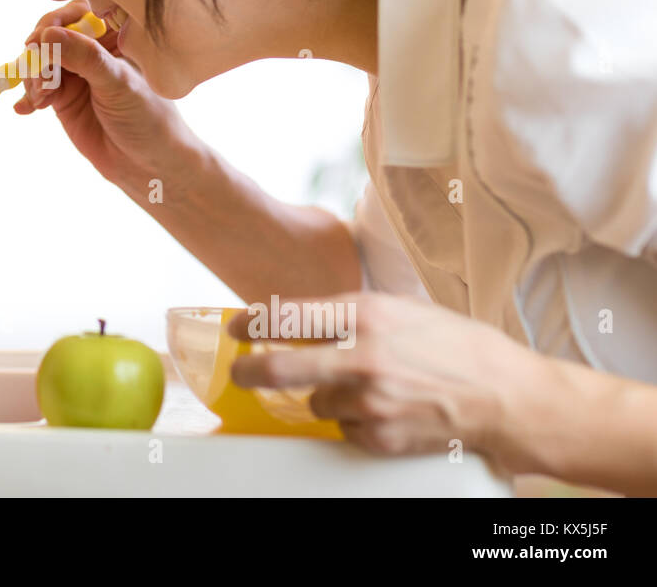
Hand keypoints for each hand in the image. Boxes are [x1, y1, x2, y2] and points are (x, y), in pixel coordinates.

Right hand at [18, 0, 204, 195]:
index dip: (58, 19)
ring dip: (32, 77)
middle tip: (38, 73)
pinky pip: (35, 88)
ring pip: (38, 61)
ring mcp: (75, 73)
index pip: (79, 11)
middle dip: (39, 51)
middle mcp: (92, 50)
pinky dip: (27, 96)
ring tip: (40, 99)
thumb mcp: (118, 83)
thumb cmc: (147, 118)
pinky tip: (25, 110)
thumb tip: (47, 35)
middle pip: (51, 33)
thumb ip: (84, 57)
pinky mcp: (62, 97)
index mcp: (114, 36)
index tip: (45, 37)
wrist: (147, 164)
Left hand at [226, 290, 546, 470]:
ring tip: (368, 388)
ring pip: (315, 402)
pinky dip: (355, 421)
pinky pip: (344, 428)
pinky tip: (387, 409)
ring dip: (328, 397)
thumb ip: (351, 313)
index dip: (252, 324)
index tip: (236, 328)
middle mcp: (362, 356)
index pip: (286, 317)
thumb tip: (300, 319)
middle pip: (279, 368)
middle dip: (250, 371)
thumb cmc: (458, 346)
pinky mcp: (378, 435)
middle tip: (242, 372)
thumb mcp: (402, 309)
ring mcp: (369, 400)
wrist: (507, 396)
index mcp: (366, 314)